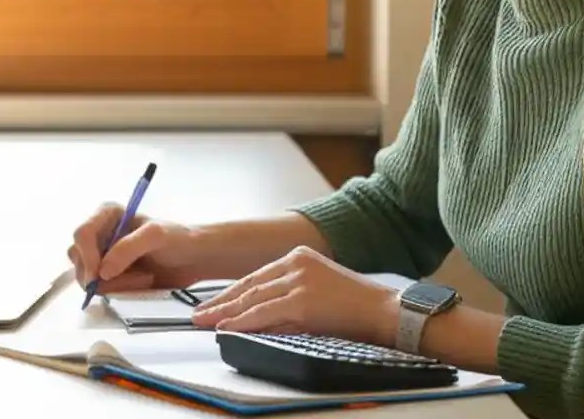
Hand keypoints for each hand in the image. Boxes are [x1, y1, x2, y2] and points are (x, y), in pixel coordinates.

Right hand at [67, 202, 202, 292]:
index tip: (100, 275)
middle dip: (103, 274)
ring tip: (144, 278)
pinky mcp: (108, 276)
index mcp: (107, 214)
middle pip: (78, 258)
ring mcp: (101, 256)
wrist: (192, 259)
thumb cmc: (177, 239)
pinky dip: (118, 292)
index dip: (87, 256)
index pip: (82, 234)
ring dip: (115, 285)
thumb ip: (128, 248)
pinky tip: (139, 284)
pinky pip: (99, 290)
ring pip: (86, 278)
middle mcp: (99, 233)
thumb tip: (102, 271)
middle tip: (136, 278)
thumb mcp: (156, 236)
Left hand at [190, 245, 399, 345]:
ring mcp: (298, 281)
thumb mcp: (317, 290)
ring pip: (252, 298)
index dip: (231, 292)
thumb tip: (258, 314)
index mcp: (299, 256)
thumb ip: (289, 296)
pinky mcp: (302, 300)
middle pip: (249, 285)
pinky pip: (264, 313)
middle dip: (221, 302)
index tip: (213, 303)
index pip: (255, 276)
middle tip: (199, 313)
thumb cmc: (355, 305)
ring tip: (205, 322)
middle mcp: (296, 263)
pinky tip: (227, 328)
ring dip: (225, 313)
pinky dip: (242, 322)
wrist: (384, 309)